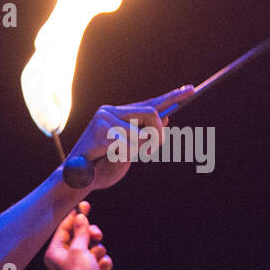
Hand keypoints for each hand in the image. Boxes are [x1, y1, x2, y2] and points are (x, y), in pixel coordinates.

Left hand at [44, 201, 111, 269]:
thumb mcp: (79, 249)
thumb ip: (81, 232)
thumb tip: (80, 217)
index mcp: (56, 251)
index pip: (65, 228)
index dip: (75, 217)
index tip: (84, 206)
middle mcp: (65, 258)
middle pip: (80, 236)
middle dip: (91, 235)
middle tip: (97, 235)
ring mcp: (78, 267)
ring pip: (93, 248)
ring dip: (98, 250)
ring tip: (98, 258)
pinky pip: (99, 260)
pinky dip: (102, 263)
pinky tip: (102, 269)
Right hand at [64, 85, 195, 190]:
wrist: (77, 180)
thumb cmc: (103, 165)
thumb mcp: (131, 149)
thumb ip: (145, 132)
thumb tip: (167, 114)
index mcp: (118, 113)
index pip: (150, 102)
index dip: (172, 96)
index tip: (191, 89)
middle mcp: (110, 110)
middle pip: (151, 112)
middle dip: (158, 134)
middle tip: (151, 152)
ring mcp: (104, 118)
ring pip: (142, 132)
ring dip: (139, 150)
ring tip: (123, 156)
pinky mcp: (101, 131)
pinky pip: (130, 144)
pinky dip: (127, 155)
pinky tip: (111, 156)